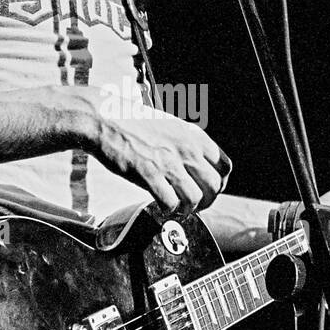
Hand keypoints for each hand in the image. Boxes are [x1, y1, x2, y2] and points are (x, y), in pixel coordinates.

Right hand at [90, 101, 231, 213]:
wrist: (104, 118)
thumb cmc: (132, 120)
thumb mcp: (169, 123)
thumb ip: (185, 141)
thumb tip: (195, 160)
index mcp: (193, 135)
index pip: (225, 166)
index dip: (220, 183)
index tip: (210, 189)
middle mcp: (186, 149)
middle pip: (214, 186)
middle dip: (207, 201)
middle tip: (196, 205)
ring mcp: (168, 162)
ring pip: (195, 198)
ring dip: (188, 210)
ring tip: (178, 210)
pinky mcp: (149, 174)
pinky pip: (170, 203)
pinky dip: (168, 211)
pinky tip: (162, 208)